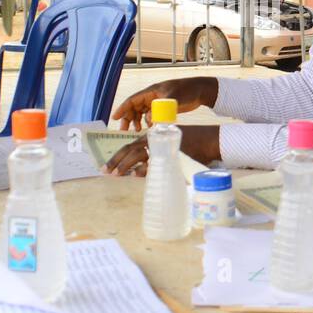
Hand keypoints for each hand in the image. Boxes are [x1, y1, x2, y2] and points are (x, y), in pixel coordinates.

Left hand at [103, 125, 220, 175]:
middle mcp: (154, 140)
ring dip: (126, 164)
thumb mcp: (169, 145)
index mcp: (151, 138)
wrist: (207, 139)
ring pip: (138, 154)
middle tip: (105, 171)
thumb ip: (155, 155)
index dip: (118, 156)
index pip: (130, 146)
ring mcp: (161, 146)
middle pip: (129, 149)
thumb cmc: (190, 143)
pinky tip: (136, 174)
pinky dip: (144, 168)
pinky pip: (154, 161)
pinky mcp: (170, 154)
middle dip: (115, 160)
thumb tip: (140, 171)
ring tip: (117, 174)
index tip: (108, 166)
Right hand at [111, 77, 218, 130]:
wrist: (200, 90)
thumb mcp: (174, 99)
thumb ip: (162, 109)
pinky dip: (148, 122)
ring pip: (141, 112)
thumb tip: (150, 121)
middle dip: (128, 118)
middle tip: (125, 131)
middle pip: (134, 107)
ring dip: (137, 121)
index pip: (132, 100)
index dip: (122, 109)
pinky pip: (151, 115)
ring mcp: (158, 102)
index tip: (115, 118)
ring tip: (137, 131)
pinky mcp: (164, 108)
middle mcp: (152, 97)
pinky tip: (149, 129)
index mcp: (151, 92)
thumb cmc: (187, 91)